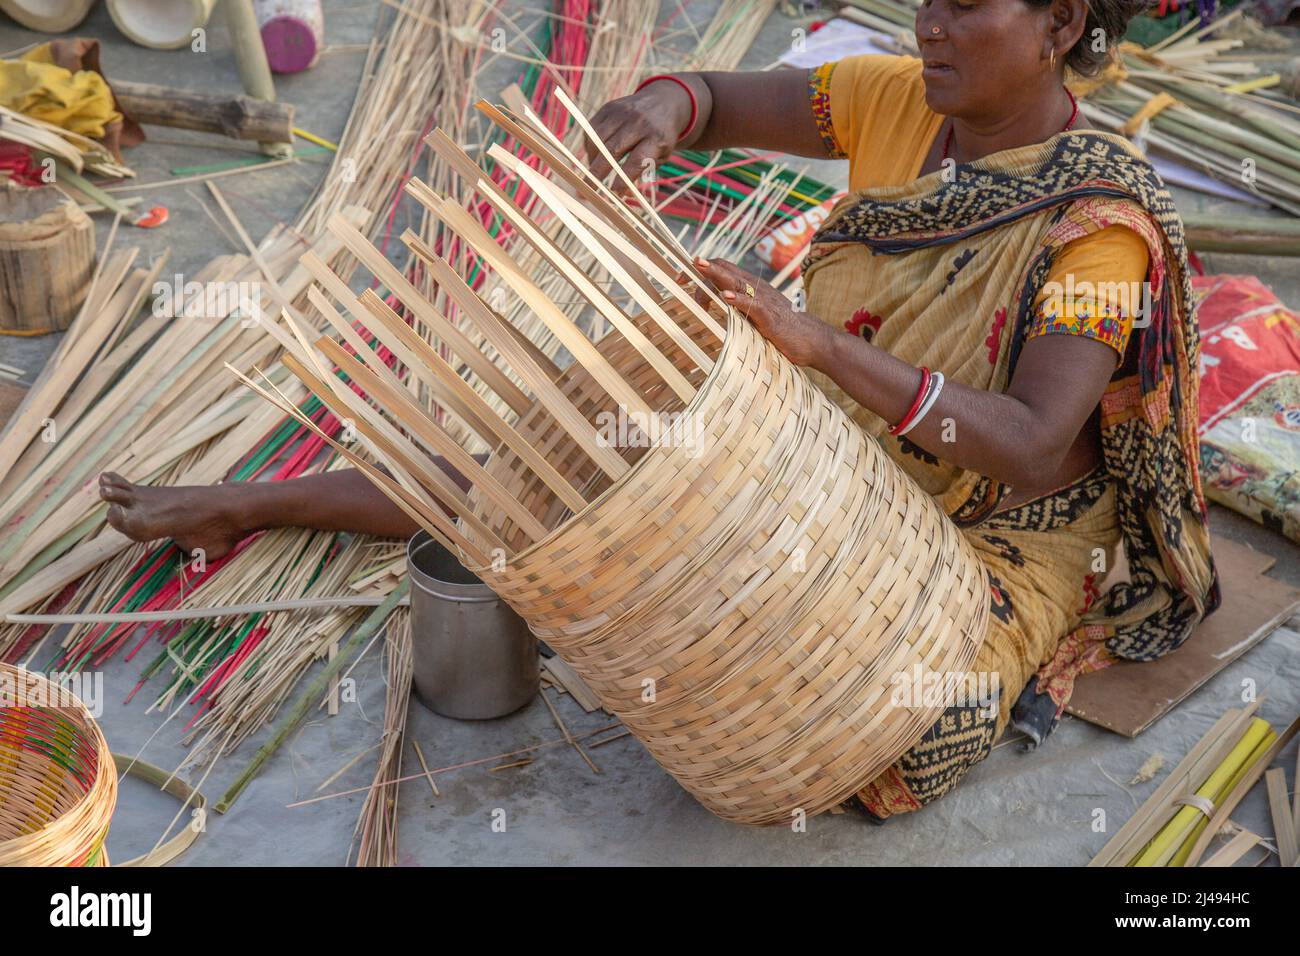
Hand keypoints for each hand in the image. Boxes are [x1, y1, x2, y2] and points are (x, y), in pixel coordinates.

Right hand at [583, 81, 692, 194]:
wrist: (663, 102)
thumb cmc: (660, 138)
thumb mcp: (661, 156)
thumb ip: (642, 173)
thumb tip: (623, 194)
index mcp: (656, 138)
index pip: (637, 161)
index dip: (623, 178)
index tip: (613, 192)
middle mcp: (639, 123)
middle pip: (612, 150)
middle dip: (598, 172)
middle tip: (588, 189)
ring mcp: (622, 112)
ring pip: (598, 139)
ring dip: (592, 159)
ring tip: (594, 172)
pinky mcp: (609, 107)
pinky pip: (592, 129)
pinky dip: (590, 146)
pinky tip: (595, 155)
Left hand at [690, 258, 831, 368]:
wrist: (813, 341)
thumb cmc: (784, 332)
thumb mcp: (756, 319)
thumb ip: (738, 313)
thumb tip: (715, 316)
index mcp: (751, 288)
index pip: (723, 269)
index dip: (702, 270)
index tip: (681, 278)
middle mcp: (756, 288)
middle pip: (726, 269)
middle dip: (701, 269)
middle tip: (679, 275)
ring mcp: (764, 301)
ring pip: (736, 281)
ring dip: (716, 274)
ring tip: (698, 267)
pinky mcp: (771, 316)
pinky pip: (753, 305)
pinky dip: (739, 300)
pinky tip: (725, 297)